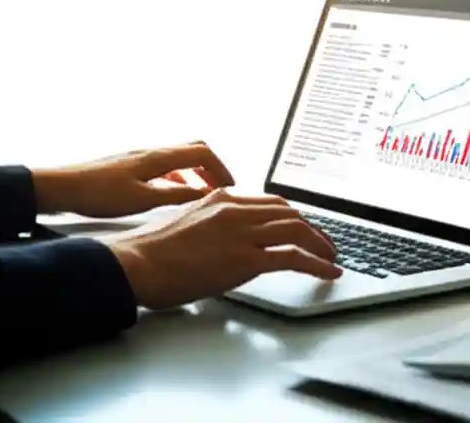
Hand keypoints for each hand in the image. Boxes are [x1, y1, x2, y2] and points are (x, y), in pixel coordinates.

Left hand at [32, 141, 235, 218]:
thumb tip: (202, 194)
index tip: (231, 186)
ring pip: (177, 158)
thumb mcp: (142, 200)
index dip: (221, 168)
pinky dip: (176, 177)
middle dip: (211, 167)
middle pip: (192, 149)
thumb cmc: (98, 193)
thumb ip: (175, 196)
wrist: (63, 187)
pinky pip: (162, 165)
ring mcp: (139, 156)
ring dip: (194, 172)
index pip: (202, 153)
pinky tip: (171, 192)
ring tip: (202, 193)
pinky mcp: (128, 165)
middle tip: (221, 187)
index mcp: (158, 157)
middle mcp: (151, 151)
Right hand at [102, 188, 342, 309]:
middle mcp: (235, 209)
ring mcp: (242, 232)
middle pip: (289, 212)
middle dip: (312, 228)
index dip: (292, 216)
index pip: (269, 202)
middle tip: (323, 243)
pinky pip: (293, 257)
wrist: (139, 264)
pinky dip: (317, 264)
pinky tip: (327, 271)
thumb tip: (227, 242)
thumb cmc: (152, 253)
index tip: (302, 227)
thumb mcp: (187, 225)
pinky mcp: (246, 258)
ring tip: (331, 258)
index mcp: (221, 198)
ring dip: (320, 245)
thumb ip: (213, 226)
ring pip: (297, 230)